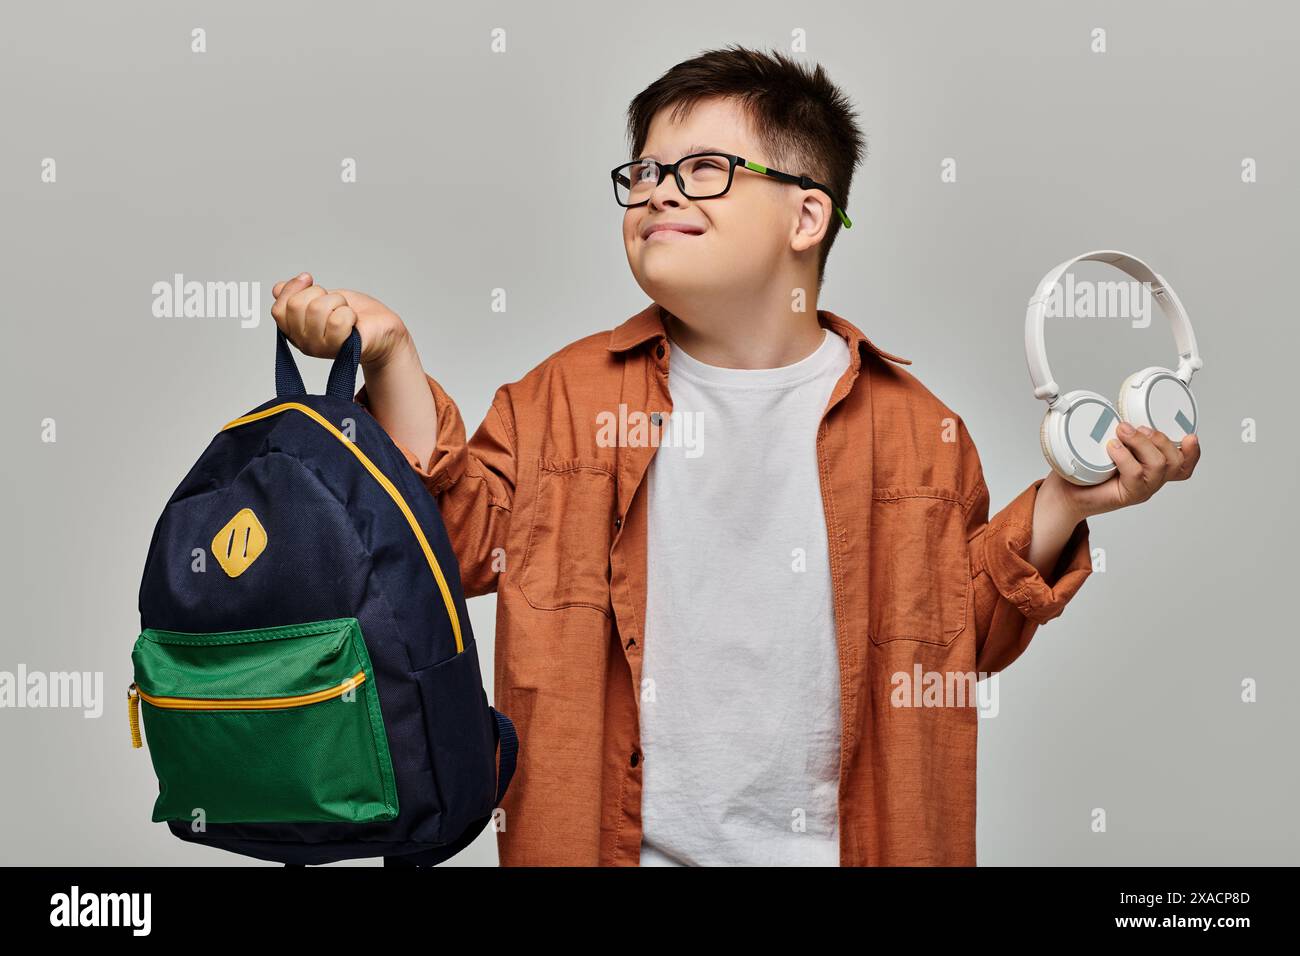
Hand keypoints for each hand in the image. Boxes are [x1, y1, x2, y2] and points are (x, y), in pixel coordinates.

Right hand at [270, 272, 409, 369]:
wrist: (381, 327)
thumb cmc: (353, 312)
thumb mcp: (322, 297)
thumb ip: (298, 295)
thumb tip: (277, 288)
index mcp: (295, 331)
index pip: (279, 309)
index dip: (292, 288)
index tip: (309, 278)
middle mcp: (304, 343)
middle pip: (297, 306)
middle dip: (319, 293)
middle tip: (334, 301)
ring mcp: (322, 349)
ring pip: (317, 309)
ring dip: (337, 301)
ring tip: (346, 310)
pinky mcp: (342, 350)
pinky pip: (338, 321)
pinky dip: (349, 313)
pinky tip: (353, 321)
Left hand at [1057, 423, 1201, 518]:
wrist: (1067, 494)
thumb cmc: (1087, 471)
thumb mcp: (1109, 446)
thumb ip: (1123, 434)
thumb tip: (1121, 416)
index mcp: (1153, 467)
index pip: (1183, 463)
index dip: (1192, 451)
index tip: (1190, 436)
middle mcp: (1152, 479)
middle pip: (1175, 461)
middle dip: (1159, 438)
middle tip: (1133, 427)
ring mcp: (1142, 489)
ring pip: (1159, 465)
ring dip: (1141, 443)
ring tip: (1122, 432)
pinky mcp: (1128, 495)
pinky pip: (1137, 474)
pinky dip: (1125, 457)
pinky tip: (1112, 448)